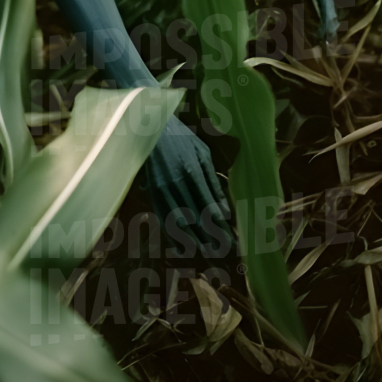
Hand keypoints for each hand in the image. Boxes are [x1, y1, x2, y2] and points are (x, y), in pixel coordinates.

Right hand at [144, 116, 230, 256]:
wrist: (151, 129)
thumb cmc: (182, 139)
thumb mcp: (203, 154)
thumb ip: (213, 182)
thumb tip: (225, 211)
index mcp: (192, 171)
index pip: (209, 208)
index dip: (220, 227)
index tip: (231, 240)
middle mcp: (176, 183)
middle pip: (195, 219)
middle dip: (211, 237)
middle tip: (223, 251)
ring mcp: (162, 190)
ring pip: (178, 223)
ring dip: (194, 240)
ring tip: (207, 252)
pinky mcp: (152, 193)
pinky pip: (163, 219)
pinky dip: (172, 236)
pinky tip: (182, 247)